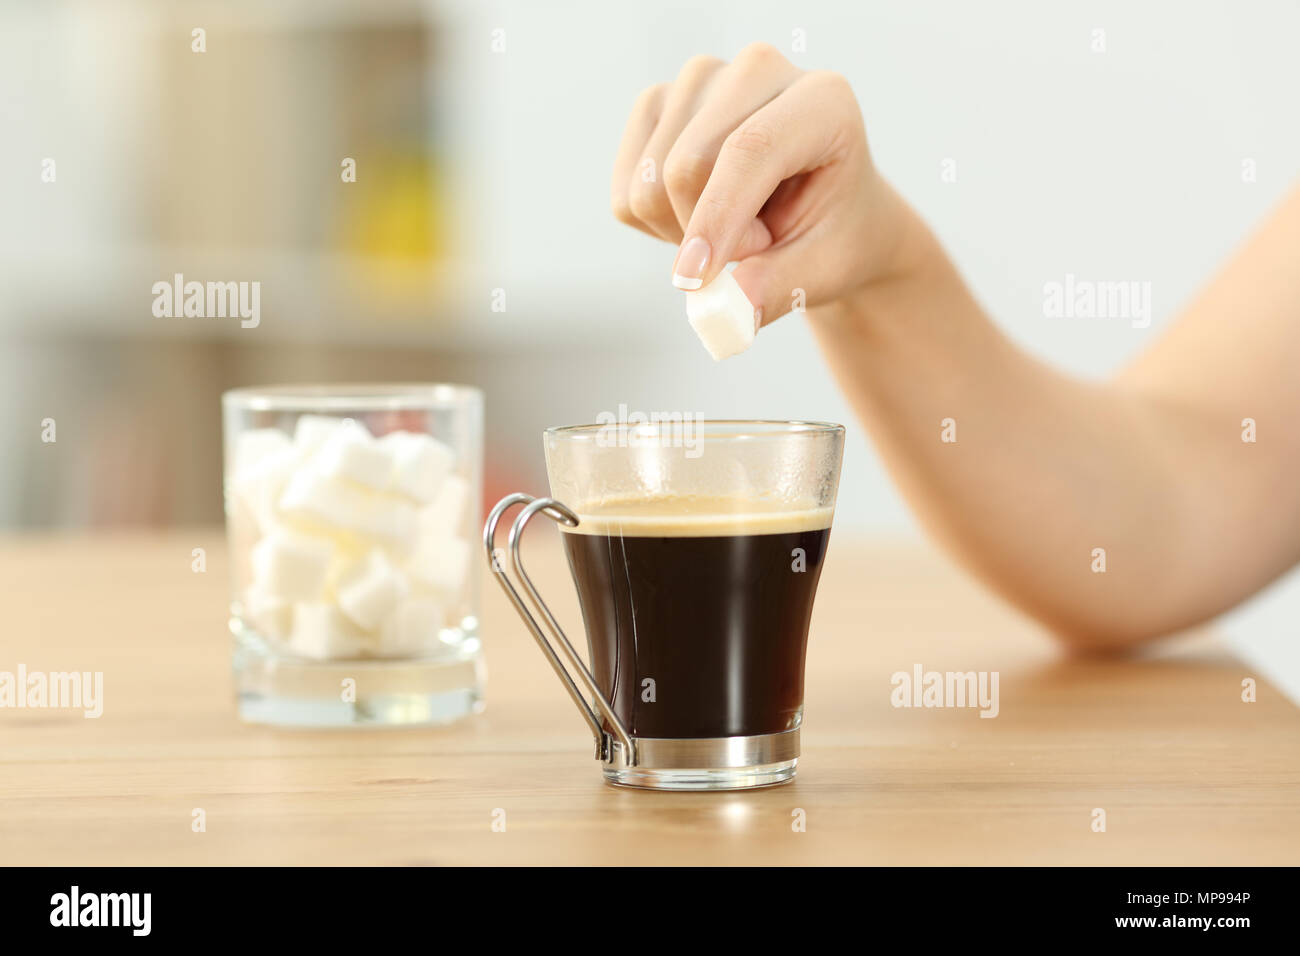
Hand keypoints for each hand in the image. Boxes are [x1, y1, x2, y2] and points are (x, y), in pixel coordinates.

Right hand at [611, 43, 910, 327]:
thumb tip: (717, 311)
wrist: (824, 213)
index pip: (751, 149)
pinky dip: (656, 223)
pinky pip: (626, 191)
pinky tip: (701, 213)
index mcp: (821, 101)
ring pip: (650, 181)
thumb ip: (776, 288)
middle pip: (687, 165)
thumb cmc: (831, 235)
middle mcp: (758, 70)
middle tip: (758, 248)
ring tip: (737, 226)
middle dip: (709, 235)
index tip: (694, 281)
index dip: (717, 217)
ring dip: (684, 231)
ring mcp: (701, 80)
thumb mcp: (823, 270)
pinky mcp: (657, 104)